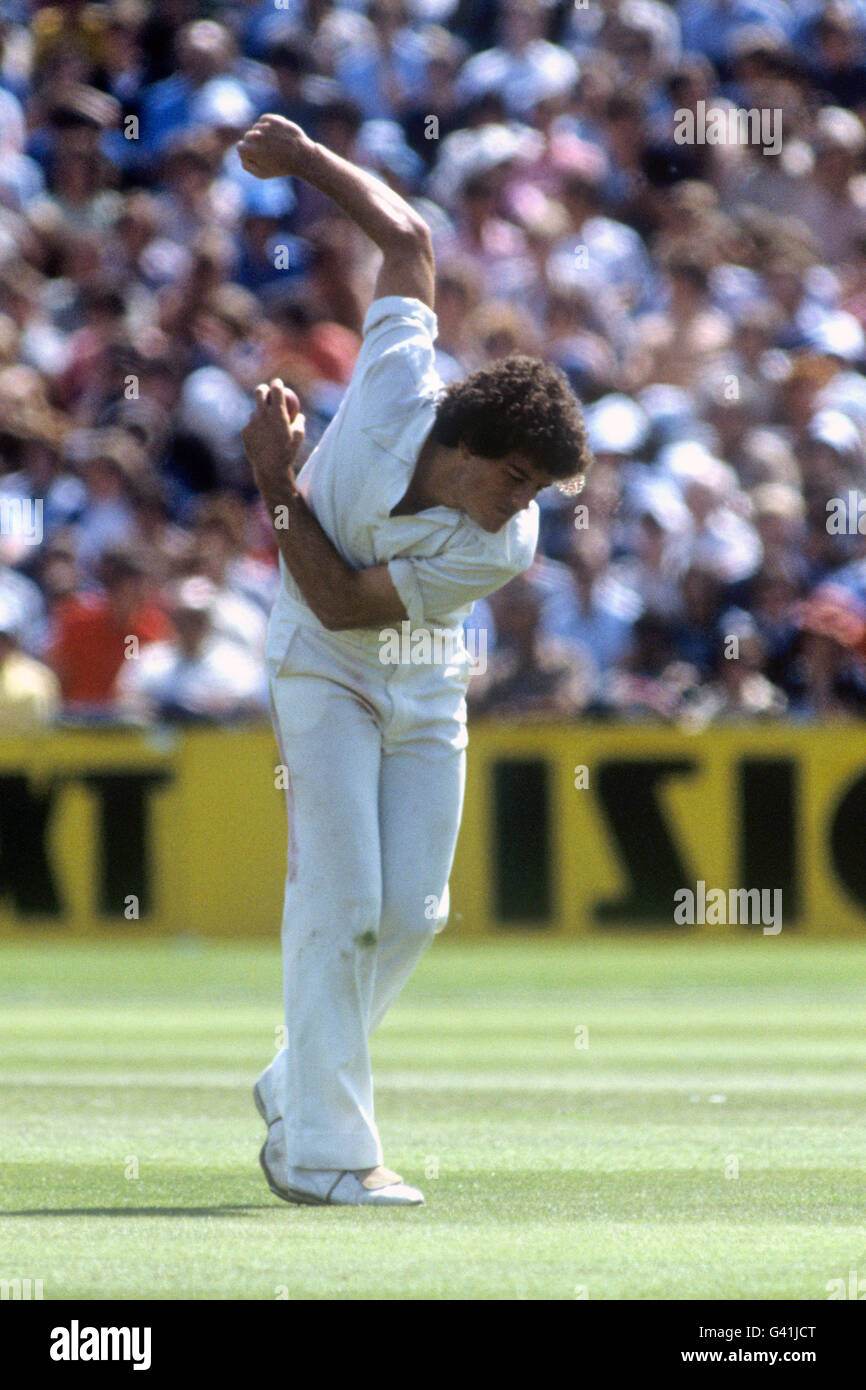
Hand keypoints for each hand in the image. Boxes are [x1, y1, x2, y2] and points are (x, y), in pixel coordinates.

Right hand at [237, 115, 312, 178]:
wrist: (302, 157)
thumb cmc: (281, 167)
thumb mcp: (262, 173)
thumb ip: (247, 165)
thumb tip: (241, 155)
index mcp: (251, 150)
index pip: (240, 147)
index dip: (248, 153)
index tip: (258, 156)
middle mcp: (256, 136)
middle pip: (247, 137)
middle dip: (255, 143)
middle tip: (268, 151)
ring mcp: (266, 127)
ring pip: (256, 128)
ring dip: (262, 134)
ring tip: (275, 144)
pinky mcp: (274, 120)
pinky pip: (264, 119)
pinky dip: (268, 124)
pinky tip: (276, 134)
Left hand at [242, 379, 305, 501]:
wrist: (270, 468)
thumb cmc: (288, 453)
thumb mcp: (299, 437)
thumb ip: (299, 422)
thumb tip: (299, 415)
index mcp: (278, 413)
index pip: (276, 390)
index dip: (277, 383)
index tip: (278, 383)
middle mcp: (263, 415)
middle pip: (259, 392)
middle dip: (263, 389)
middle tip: (266, 392)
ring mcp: (252, 423)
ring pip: (255, 411)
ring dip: (260, 414)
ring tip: (267, 427)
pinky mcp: (245, 431)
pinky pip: (251, 426)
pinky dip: (256, 429)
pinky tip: (261, 439)